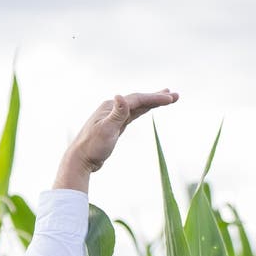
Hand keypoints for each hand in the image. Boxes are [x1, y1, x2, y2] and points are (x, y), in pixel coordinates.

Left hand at [53, 89, 178, 192]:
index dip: (155, 98)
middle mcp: (113, 108)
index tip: (171, 99)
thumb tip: (120, 96)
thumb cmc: (92, 146)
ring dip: (151, 102)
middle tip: (175, 96)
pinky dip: (142, 110)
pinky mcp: (115, 126)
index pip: (138, 99)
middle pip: (139, 99)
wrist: (80, 159)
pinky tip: (147, 109)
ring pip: (137, 106)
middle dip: (157, 98)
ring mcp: (114, 117)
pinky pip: (133, 114)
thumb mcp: (106, 130)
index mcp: (112, 106)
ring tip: (166, 99)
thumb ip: (116, 114)